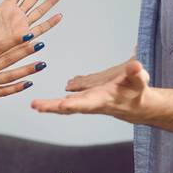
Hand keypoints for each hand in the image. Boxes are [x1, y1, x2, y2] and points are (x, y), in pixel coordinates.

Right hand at [0, 12, 47, 117]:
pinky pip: (3, 92)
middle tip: (40, 43)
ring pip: (10, 77)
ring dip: (27, 70)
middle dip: (25, 52)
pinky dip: (16, 88)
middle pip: (7, 61)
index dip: (13, 40)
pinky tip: (28, 84)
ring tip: (42, 64)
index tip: (26, 33)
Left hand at [31, 55, 151, 119]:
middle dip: (53, 106)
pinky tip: (39, 105)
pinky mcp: (82, 101)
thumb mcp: (138, 80)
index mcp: (103, 99)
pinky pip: (64, 104)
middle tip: (36, 106)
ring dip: (49, 106)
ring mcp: (85, 104)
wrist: (136, 107)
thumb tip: (135, 65)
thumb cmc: (136, 91)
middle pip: (69, 107)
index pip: (86, 102)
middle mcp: (91, 104)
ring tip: (34, 105)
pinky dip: (52, 105)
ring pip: (64, 107)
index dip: (74, 103)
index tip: (61, 104)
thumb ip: (135, 73)